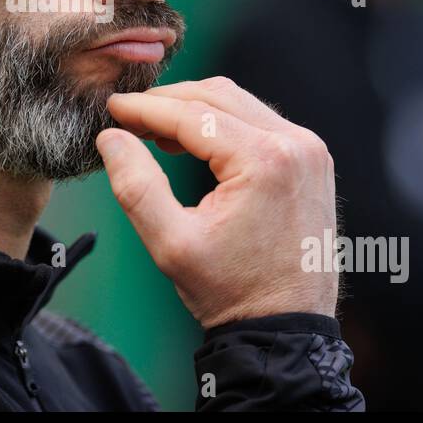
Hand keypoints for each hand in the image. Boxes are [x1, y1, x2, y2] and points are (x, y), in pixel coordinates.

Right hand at [96, 77, 339, 328]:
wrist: (288, 326)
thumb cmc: (232, 292)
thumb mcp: (171, 244)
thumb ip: (136, 186)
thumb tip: (111, 137)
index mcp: (265, 160)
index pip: (192, 114)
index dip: (145, 108)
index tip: (111, 107)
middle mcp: (296, 144)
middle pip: (218, 95)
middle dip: (168, 101)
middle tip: (128, 116)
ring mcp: (310, 150)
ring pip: (240, 104)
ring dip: (195, 109)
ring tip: (154, 131)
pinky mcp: (312, 160)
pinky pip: (260, 122)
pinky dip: (223, 124)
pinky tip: (193, 144)